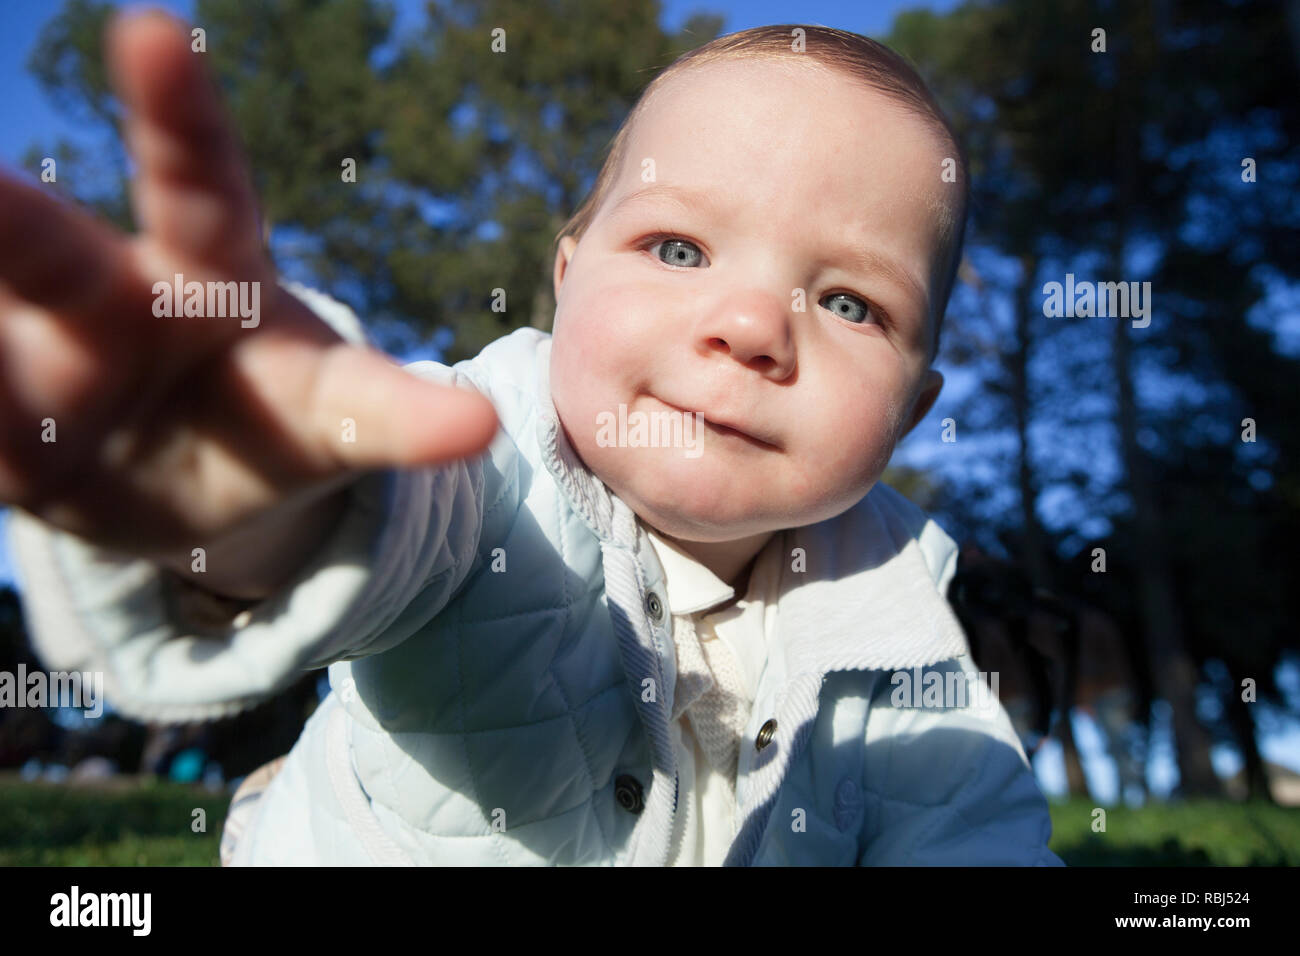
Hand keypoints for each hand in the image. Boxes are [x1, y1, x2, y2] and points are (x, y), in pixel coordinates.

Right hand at [0, 9, 498, 565]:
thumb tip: (481, 419)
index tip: (153, 32)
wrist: (187, 487)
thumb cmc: (277, 431)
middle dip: (6, 219)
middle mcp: (117, 299)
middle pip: (55, 253)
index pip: (203, 184)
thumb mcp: (344, 428)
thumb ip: (397, 418)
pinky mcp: (5, 441)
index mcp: (219, 275)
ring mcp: (49, 361)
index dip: (180, 116)